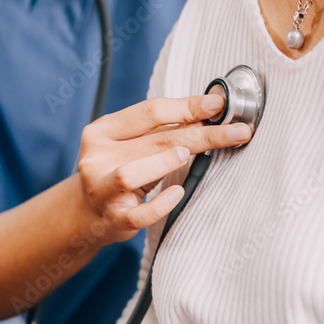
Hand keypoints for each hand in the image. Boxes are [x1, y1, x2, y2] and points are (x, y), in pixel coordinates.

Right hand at [76, 94, 252, 242]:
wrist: (88, 212)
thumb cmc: (118, 170)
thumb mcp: (131, 143)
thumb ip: (161, 129)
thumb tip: (208, 112)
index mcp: (102, 131)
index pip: (150, 111)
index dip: (187, 106)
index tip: (218, 105)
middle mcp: (97, 158)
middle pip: (155, 139)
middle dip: (201, 134)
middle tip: (235, 131)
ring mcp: (103, 190)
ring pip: (132, 174)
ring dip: (165, 162)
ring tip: (189, 155)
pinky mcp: (115, 219)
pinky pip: (140, 213)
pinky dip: (161, 204)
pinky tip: (178, 194)